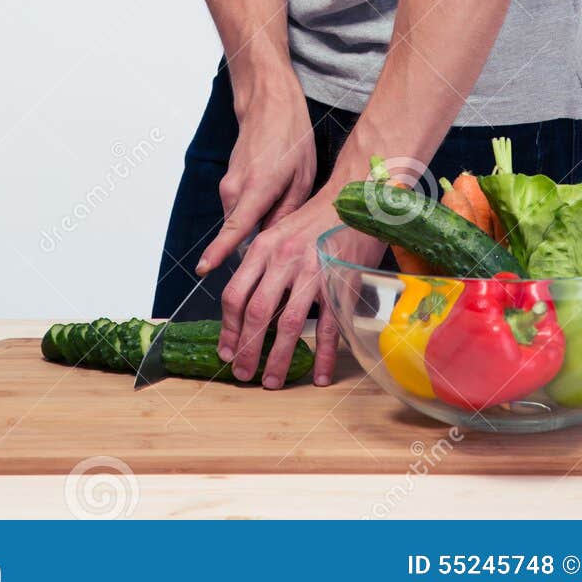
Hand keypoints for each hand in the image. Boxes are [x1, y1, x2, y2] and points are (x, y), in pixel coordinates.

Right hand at [196, 82, 316, 274]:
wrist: (269, 105)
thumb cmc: (292, 138)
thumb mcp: (302, 178)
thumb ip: (286, 214)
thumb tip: (273, 244)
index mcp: (257, 187)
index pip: (234, 228)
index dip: (219, 251)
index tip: (204, 269)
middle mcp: (234, 188)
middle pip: (239, 232)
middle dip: (257, 244)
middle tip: (287, 238)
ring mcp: (228, 184)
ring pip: (240, 220)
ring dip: (258, 223)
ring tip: (285, 202)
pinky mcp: (227, 183)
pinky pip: (239, 208)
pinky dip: (253, 210)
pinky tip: (274, 192)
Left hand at [216, 188, 384, 388]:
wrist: (356, 200)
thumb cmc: (316, 220)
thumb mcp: (279, 234)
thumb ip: (262, 264)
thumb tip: (246, 304)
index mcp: (264, 248)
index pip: (235, 294)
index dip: (228, 328)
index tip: (226, 351)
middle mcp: (284, 260)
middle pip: (256, 313)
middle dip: (247, 350)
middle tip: (243, 374)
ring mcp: (313, 272)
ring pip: (288, 324)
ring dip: (278, 358)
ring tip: (271, 382)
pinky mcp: (340, 283)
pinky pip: (328, 327)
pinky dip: (323, 355)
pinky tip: (318, 375)